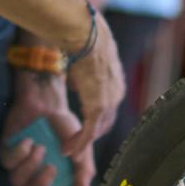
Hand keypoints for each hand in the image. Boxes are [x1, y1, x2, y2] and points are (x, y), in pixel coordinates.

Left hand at [0, 71, 83, 185]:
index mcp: (50, 183)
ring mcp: (18, 166)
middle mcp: (32, 178)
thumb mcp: (81, 149)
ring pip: (16, 181)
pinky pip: (7, 163)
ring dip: (30, 165)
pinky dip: (19, 153)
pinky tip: (29, 141)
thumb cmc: (65, 127)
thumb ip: (84, 170)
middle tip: (51, 168)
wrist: (49, 104)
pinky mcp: (6, 152)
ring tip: (41, 147)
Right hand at [63, 8, 123, 152]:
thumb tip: (73, 82)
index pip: (108, 109)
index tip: (86, 127)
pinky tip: (68, 150)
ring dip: (82, 143)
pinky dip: (78, 143)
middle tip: (77, 145)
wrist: (86, 34)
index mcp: (116, 83)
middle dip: (90, 135)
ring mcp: (109, 102)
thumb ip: (83, 76)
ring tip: (68, 151)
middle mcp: (116, 95)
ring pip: (96, 130)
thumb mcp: (85, 62)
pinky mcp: (97, 107)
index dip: (96, 120)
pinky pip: (88, 132)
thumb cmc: (83, 40)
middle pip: (105, 123)